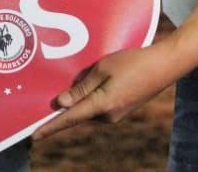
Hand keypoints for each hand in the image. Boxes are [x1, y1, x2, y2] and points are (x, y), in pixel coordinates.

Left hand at [32, 43, 182, 139]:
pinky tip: (92, 80)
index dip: (50, 127)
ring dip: (79, 97)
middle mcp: (108, 115)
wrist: (163, 66)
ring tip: (79, 78)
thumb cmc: (132, 63)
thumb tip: (62, 103)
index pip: (69, 118)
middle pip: (77, 112)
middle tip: (50, 92)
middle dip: (64, 104)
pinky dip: (90, 96)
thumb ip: (81, 87)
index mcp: (102, 105)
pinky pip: (98, 105)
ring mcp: (115, 114)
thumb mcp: (102, 69)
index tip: (34, 135)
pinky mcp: (120, 109)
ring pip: (88, 107)